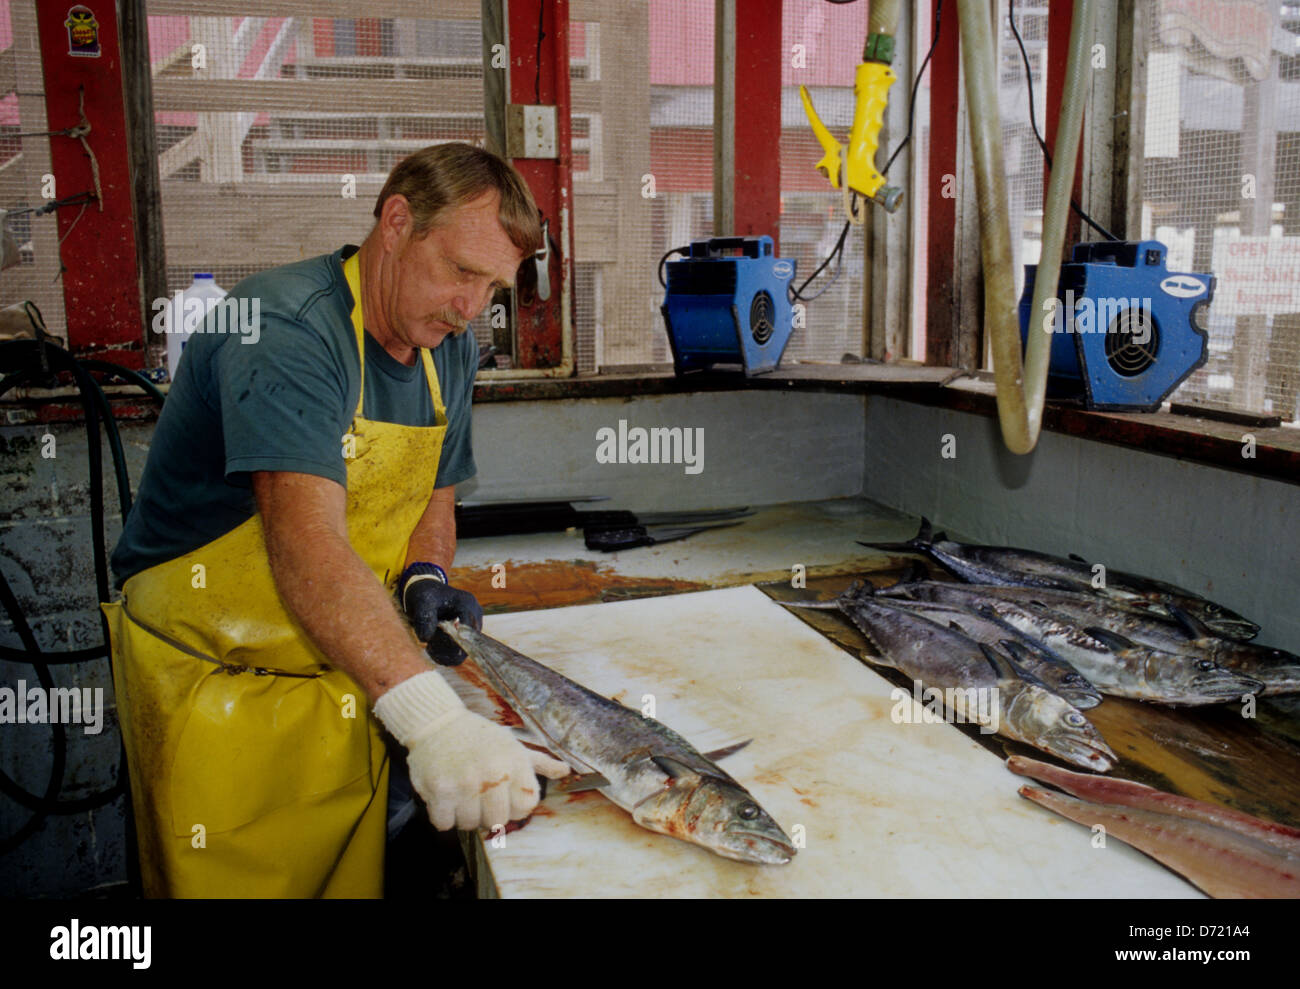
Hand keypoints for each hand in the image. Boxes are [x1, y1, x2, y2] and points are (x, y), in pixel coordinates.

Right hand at [373, 671, 569, 830]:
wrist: (437, 723)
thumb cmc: (479, 737)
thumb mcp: (513, 744)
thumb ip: (540, 762)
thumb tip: (567, 771)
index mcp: (515, 762)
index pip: (526, 808)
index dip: (513, 807)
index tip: (502, 797)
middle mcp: (494, 773)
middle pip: (497, 822)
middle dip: (487, 813)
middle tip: (478, 794)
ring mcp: (466, 782)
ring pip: (469, 824)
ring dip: (463, 814)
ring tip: (461, 791)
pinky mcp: (439, 790)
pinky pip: (444, 823)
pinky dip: (442, 815)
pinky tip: (444, 794)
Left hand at [401, 568, 483, 665]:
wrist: (428, 593)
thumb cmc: (425, 595)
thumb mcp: (422, 603)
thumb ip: (424, 618)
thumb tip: (426, 639)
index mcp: (467, 603)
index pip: (466, 630)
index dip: (450, 641)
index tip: (430, 645)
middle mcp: (475, 615)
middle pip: (468, 643)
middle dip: (446, 649)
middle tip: (428, 646)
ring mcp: (474, 626)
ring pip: (464, 652)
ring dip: (445, 654)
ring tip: (430, 647)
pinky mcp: (469, 635)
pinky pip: (460, 653)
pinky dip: (446, 655)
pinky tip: (433, 648)